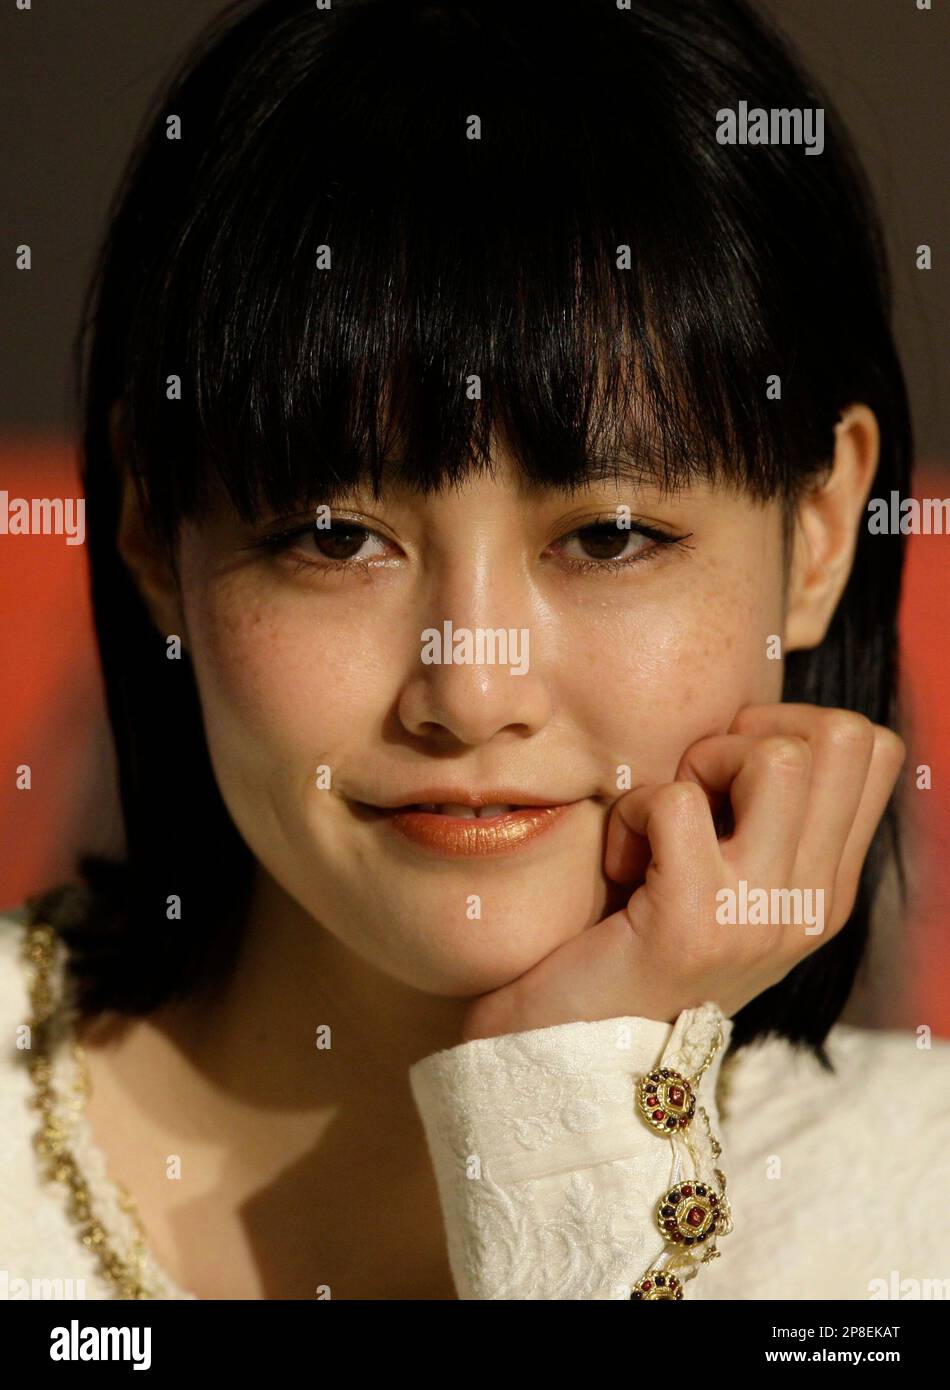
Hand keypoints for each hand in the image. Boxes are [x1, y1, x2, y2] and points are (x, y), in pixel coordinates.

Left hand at [460, 704, 904, 1042]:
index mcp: (825, 891)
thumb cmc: (633, 954)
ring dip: (700, 765)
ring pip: (777, 757)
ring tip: (665, 823)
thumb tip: (759, 723)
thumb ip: (763, 823)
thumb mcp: (725, 891)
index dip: (794, 726)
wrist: (576, 1060)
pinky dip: (630, 813)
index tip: (731, 773)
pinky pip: (672, 802)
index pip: (872, 752)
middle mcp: (811, 905)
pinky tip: (619, 863)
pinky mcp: (691, 923)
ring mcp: (759, 916)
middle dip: (755, 732)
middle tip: (700, 788)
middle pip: (844, 738)